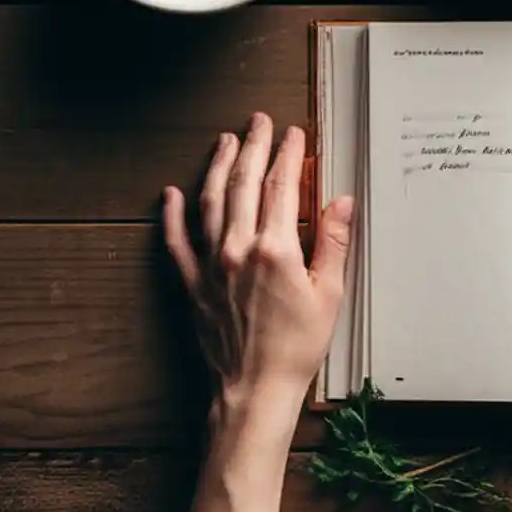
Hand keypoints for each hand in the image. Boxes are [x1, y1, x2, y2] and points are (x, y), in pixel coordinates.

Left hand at [162, 112, 354, 420]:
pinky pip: (177, 242)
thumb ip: (333, 243)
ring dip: (218, 167)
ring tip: (225, 142)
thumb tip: (340, 202)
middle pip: (244, 184)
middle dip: (253, 147)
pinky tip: (172, 194)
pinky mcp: (193, 284)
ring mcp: (211, 265)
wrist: (255, 389)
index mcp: (275, 250)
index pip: (282, 187)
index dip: (288, 156)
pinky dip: (172, 215)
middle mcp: (237, 249)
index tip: (294, 136)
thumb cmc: (296, 349)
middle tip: (259, 122)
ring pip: (210, 202)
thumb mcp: (330, 294)